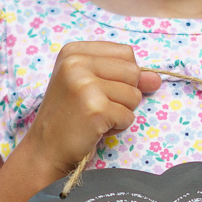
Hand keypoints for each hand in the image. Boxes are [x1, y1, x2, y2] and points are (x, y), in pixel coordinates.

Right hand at [0, 42, 159, 201]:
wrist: (45, 150)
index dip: (124, 76)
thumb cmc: (69, 117)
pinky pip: (129, 116)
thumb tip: (156, 78)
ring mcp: (85, 85)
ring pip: (134, 95)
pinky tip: (95, 129)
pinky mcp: (95, 109)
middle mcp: (76, 63)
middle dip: (124, 94)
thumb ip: (124, 77)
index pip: (125, 53)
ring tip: (95, 118)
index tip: (102, 90)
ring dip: (121, 112)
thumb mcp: (92, 87)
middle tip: (97, 106)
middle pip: (133, 71)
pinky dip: (117, 127)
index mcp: (74, 52)